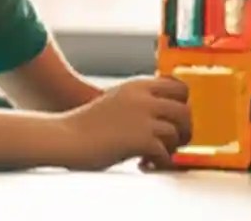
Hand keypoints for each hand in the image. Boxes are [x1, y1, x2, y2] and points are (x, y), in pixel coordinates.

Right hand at [59, 75, 190, 171]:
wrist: (66, 137)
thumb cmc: (86, 124)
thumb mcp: (117, 99)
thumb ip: (139, 101)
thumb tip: (163, 114)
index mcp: (138, 86)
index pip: (179, 87)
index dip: (184, 104)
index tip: (178, 118)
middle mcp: (145, 99)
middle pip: (185, 110)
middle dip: (184, 128)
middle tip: (176, 140)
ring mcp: (144, 118)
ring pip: (178, 132)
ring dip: (172, 147)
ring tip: (157, 154)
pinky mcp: (141, 140)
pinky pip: (166, 153)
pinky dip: (160, 162)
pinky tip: (145, 164)